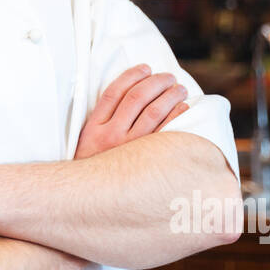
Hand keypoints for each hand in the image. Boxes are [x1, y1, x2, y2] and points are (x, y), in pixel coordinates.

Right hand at [74, 64, 188, 158]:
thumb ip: (101, 121)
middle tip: (169, 77)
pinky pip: (167, 132)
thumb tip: (126, 95)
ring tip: (179, 88)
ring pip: (154, 111)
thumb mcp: (86, 143)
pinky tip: (184, 107)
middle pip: (137, 97)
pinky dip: (177, 115)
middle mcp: (111, 136)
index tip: (145, 67)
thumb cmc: (93, 169)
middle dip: (156, 82)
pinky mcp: (147, 162)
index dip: (131, 75)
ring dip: (170, 95)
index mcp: (93, 128)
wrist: (91, 202)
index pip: (113, 92)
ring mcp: (129, 149)